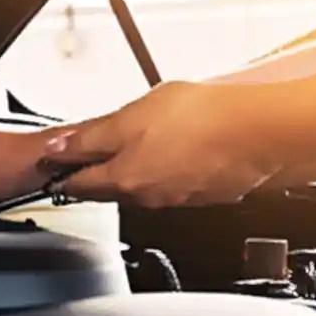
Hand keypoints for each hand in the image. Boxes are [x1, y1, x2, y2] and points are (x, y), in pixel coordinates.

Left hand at [41, 81, 280, 207]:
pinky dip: (163, 167)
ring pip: (141, 185)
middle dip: (95, 169)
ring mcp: (177, 198)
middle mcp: (148, 198)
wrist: (260, 132)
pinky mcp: (203, 193)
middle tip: (88, 148)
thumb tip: (58, 147)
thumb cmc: (201, 120)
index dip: (62, 170)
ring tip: (137, 138)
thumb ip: (91, 135)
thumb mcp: (131, 117)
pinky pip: (171, 182)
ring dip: (131, 166)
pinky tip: (174, 146)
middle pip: (108, 187)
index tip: (55, 161)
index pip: (77, 185)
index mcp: (124, 180)